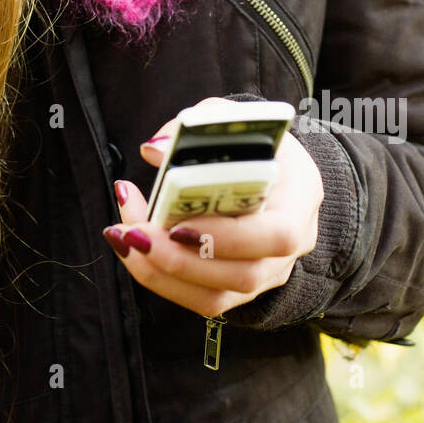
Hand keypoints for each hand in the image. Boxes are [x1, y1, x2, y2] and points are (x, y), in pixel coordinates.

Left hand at [102, 101, 323, 317]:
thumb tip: (155, 149)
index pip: (276, 233)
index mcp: (300, 198)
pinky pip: (203, 301)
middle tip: (133, 232)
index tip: (176, 224)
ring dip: (161, 273)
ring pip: (217, 296)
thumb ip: (202, 124)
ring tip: (124, 239)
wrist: (274, 172)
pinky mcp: (241, 287)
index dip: (225, 236)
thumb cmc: (255, 144)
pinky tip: (133, 252)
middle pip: (243, 274)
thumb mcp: (236, 120)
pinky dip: (162, 281)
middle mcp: (293, 245)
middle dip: (179, 259)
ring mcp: (268, 273)